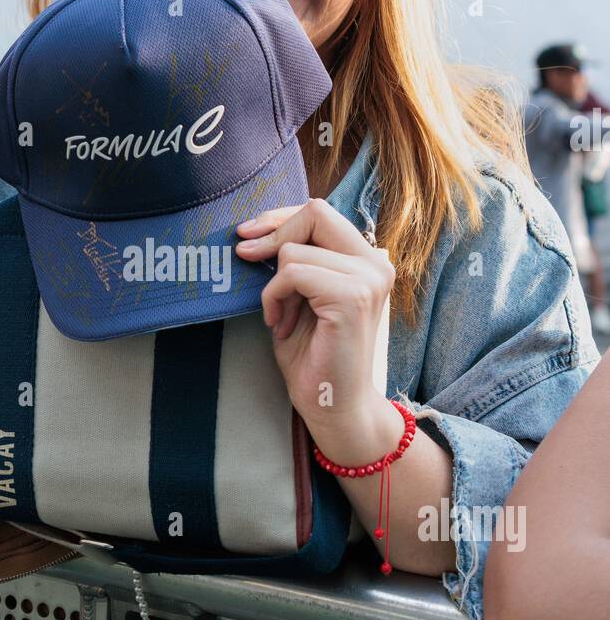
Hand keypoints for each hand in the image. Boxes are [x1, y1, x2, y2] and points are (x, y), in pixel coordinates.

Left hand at [236, 198, 397, 462]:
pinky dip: (274, 298)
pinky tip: (280, 326)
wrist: (334, 407)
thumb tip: (254, 232)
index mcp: (366, 261)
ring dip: (274, 285)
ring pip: (296, 249)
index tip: (247, 236)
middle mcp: (374, 264)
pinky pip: (293, 273)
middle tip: (245, 256)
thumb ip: (293, 263)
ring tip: (281, 318)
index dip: (280, 218)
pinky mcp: (352, 297)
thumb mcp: (299, 298)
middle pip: (316, 212)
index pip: (321, 212)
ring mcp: (368, 279)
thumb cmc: (314, 357)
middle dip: (273, 231)